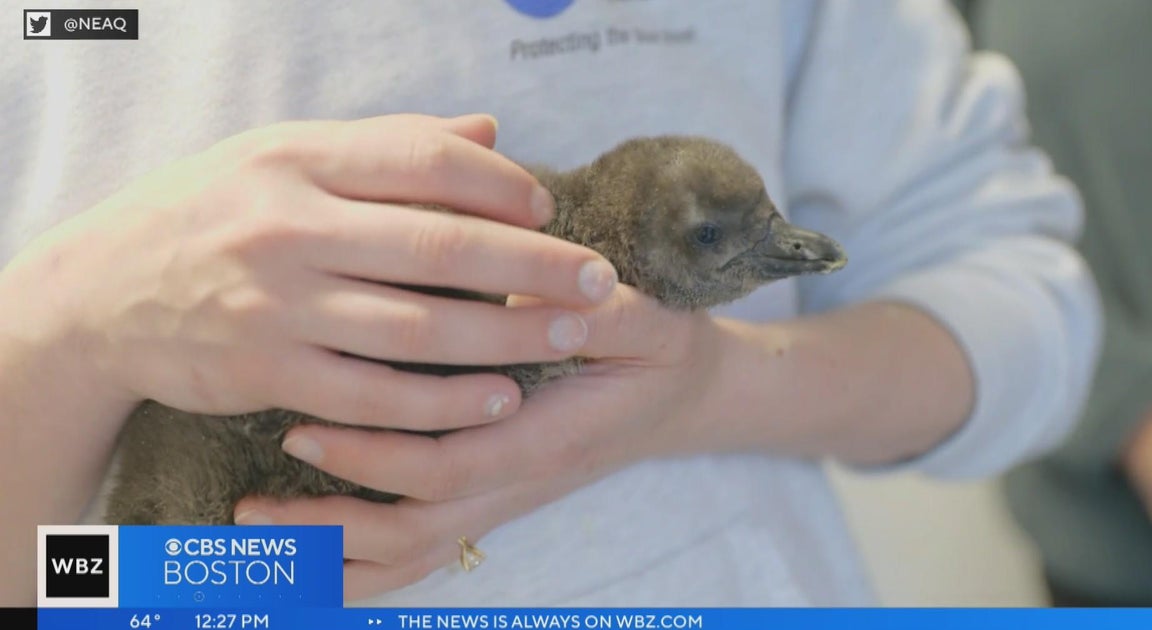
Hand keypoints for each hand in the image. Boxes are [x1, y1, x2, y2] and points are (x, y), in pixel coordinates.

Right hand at [4, 113, 616, 428]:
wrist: (102, 292)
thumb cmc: (210, 213)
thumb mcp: (282, 155)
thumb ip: (387, 146)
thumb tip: (490, 132)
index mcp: (300, 160)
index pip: (423, 161)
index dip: (499, 184)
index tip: (550, 207)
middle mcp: (291, 227)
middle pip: (439, 246)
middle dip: (533, 265)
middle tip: (597, 278)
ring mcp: (280, 305)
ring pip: (418, 327)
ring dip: (506, 335)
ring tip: (569, 334)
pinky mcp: (270, 372)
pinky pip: (375, 395)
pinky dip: (443, 401)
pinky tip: (498, 399)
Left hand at [232, 285, 735, 598]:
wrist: (683, 394)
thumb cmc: (658, 350)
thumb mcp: (648, 320)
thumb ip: (602, 311)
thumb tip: (544, 283)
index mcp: (548, 438)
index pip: (450, 467)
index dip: (375, 455)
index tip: (303, 427)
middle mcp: (519, 482)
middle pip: (414, 534)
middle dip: (328, 526)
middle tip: (248, 507)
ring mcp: (505, 498)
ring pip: (412, 555)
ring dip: (333, 553)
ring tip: (258, 534)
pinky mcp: (494, 496)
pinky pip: (423, 552)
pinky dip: (361, 564)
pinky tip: (308, 554)